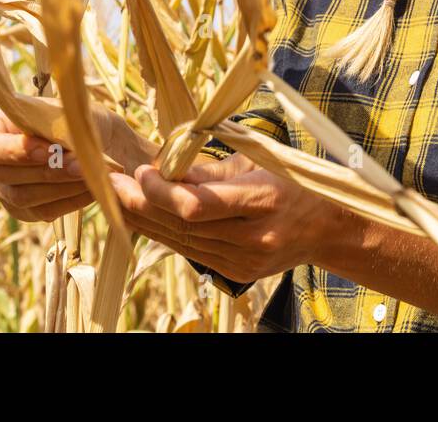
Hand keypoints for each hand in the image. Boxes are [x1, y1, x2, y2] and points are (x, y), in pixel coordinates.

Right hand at [0, 103, 150, 222]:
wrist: (84, 137)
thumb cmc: (68, 115)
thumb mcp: (60, 108)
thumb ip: (53, 124)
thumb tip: (58, 148)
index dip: (15, 152)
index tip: (50, 150)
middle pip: (7, 176)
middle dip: (49, 171)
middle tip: (81, 165)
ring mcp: (3, 190)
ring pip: (24, 198)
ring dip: (61, 188)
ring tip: (91, 175)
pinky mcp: (23, 210)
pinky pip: (42, 212)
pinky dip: (70, 201)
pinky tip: (92, 188)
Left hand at [109, 152, 341, 283]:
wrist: (328, 228)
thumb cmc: (292, 182)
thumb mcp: (258, 163)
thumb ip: (210, 168)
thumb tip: (162, 167)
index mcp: (262, 201)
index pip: (197, 205)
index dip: (161, 191)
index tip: (139, 171)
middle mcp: (252, 238)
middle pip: (182, 225)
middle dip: (140, 203)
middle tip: (109, 182)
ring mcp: (244, 262)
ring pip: (181, 242)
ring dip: (145, 220)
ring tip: (117, 198)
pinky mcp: (236, 273)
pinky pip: (191, 252)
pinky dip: (165, 233)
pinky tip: (144, 218)